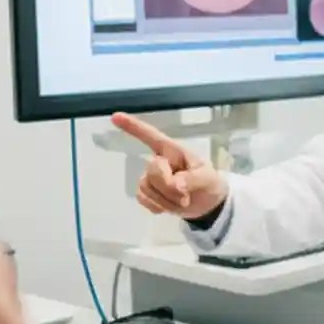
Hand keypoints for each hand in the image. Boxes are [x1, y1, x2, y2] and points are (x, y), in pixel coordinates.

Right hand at [111, 112, 227, 220]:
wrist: (208, 205)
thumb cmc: (208, 182)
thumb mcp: (207, 178)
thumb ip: (192, 180)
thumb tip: (175, 185)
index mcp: (172, 151)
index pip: (151, 136)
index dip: (133, 127)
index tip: (115, 117)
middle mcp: (159, 161)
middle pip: (152, 171)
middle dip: (169, 188)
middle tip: (185, 196)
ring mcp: (151, 178)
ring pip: (146, 188)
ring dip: (167, 200)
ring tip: (182, 200)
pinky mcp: (148, 194)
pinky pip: (143, 199)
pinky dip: (159, 206)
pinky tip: (170, 205)